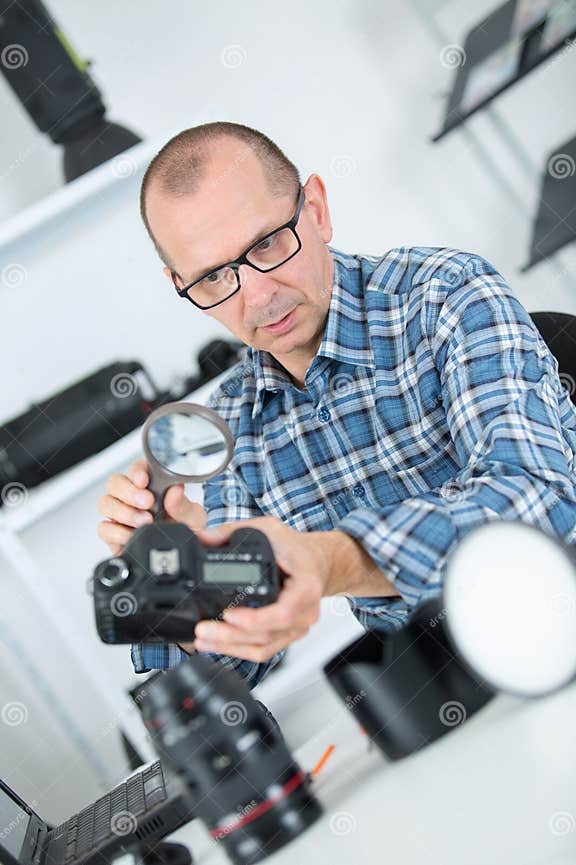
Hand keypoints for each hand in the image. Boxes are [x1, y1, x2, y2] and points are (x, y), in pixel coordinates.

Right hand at [97, 458, 206, 554]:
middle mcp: (132, 496)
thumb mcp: (192, 518)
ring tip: (144, 521)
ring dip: (125, 512)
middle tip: (147, 502)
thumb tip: (176, 491)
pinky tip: (133, 535)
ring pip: (106, 503)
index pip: (137, 468)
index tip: (144, 480)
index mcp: (151, 484)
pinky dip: (118, 532)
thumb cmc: (183, 530)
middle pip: (115, 483)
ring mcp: (120, 514)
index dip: (137, 472)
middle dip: (129, 492)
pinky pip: (104, 528)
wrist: (178, 556)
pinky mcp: (113, 534)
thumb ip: (183, 505)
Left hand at [192, 516, 334, 662]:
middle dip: (231, 636)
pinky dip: (240, 650)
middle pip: (267, 635)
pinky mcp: (287, 634)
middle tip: (204, 630)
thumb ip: (233, 531)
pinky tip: (219, 645)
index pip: (283, 612)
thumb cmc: (296, 548)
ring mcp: (297, 627)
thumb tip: (203, 538)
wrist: (317, 561)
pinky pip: (265, 650)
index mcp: (305, 587)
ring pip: (263, 647)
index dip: (254, 619)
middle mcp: (305, 612)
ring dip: (231, 648)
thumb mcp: (268, 529)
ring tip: (204, 640)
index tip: (228, 614)